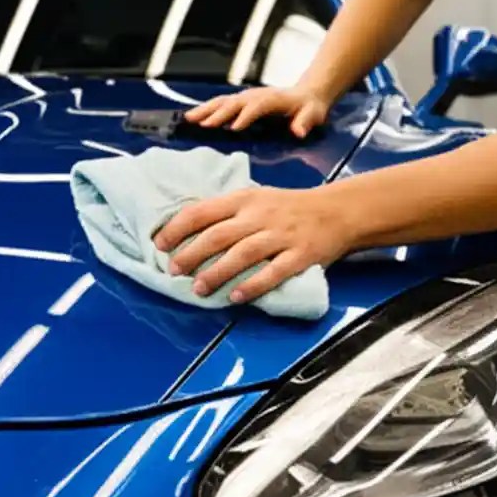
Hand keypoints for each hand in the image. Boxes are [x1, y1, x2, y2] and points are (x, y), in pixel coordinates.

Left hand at [154, 187, 353, 303]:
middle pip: (218, 235)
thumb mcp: (255, 199)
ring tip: (198, 289)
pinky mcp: (300, 255)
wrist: (337, 211)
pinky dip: (253, 285)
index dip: (178, 228)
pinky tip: (236, 297)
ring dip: (217, 272)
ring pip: (243, 254)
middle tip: (173, 271)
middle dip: (191, 254)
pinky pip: (274, 272)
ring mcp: (281, 235)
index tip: (159, 244)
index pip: (202, 211)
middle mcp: (260, 215)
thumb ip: (226, 213)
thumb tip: (186, 231)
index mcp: (244, 199)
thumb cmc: (288, 208)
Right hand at [185, 85, 331, 137]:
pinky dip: (206, 109)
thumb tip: (298, 131)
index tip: (233, 128)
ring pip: (222, 101)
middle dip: (218, 113)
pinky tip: (193, 117)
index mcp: (273, 99)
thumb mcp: (313, 114)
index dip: (245, 116)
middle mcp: (256, 96)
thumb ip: (305, 122)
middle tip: (203, 125)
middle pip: (234, 102)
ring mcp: (247, 97)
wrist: (307, 95)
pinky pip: (220, 104)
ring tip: (188, 118)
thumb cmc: (309, 108)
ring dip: (205, 109)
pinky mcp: (241, 101)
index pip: (257, 107)